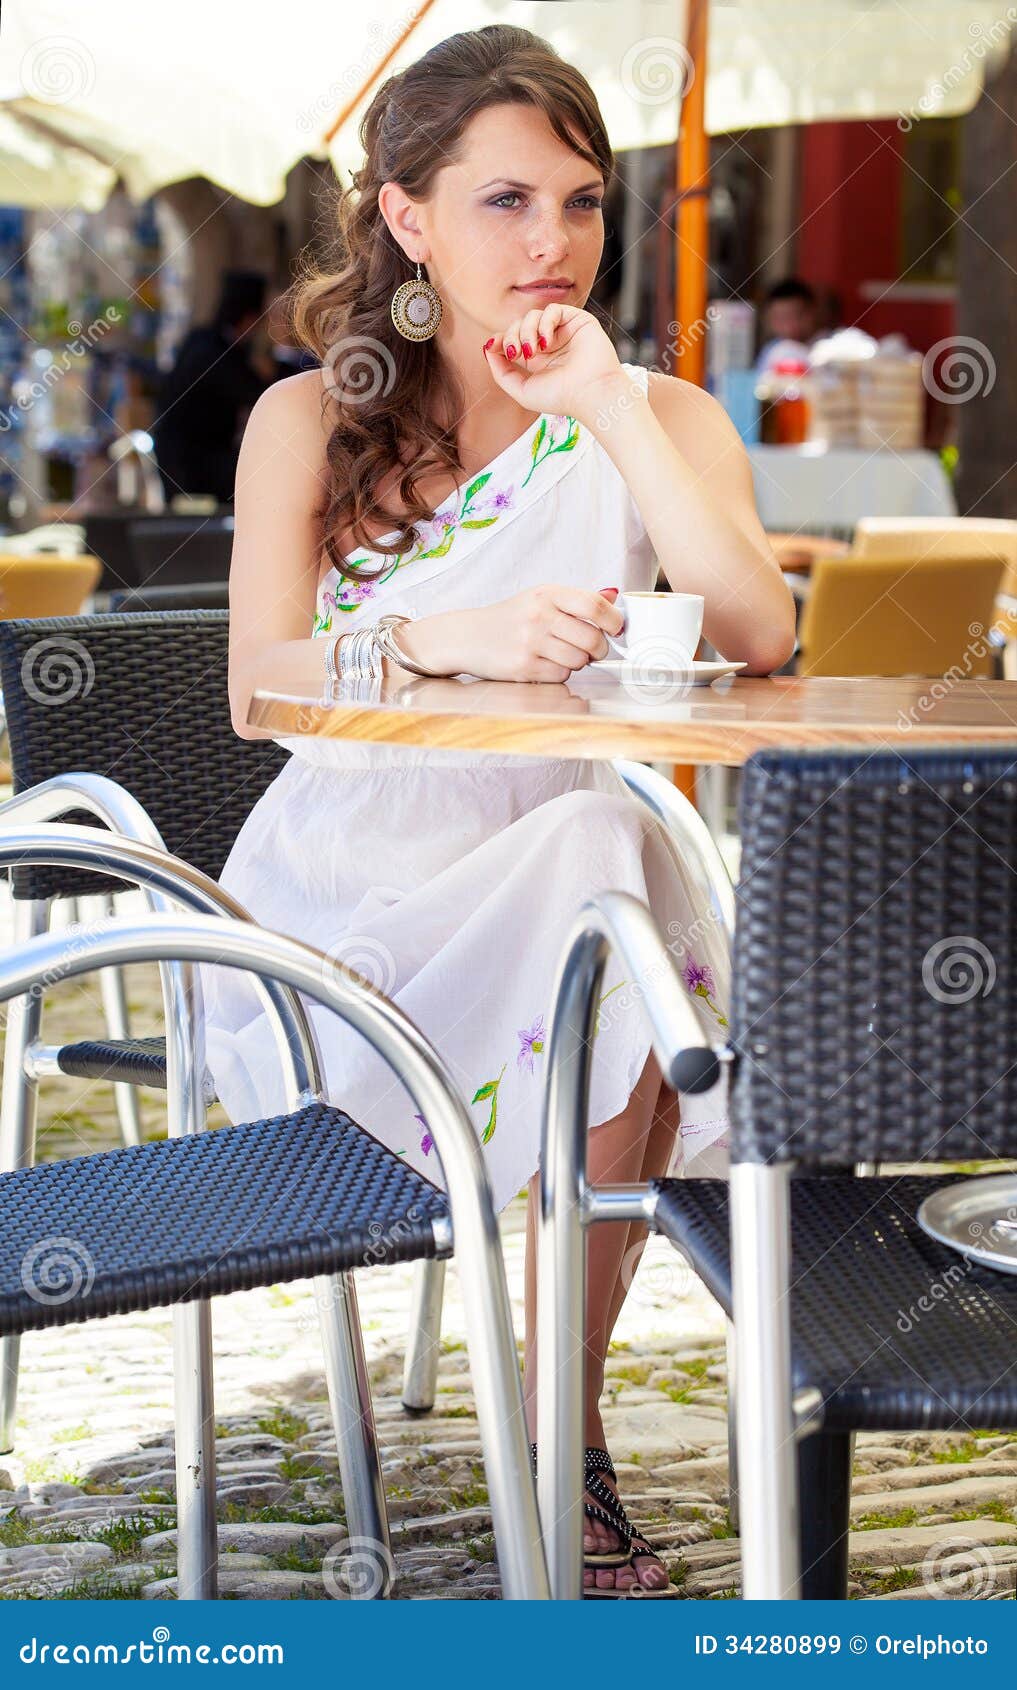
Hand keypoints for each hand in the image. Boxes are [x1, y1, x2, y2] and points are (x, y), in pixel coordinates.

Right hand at [399, 585, 622, 683]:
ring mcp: (530, 642)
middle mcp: (539, 616)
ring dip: (578, 662)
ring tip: (562, 654)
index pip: (594, 605)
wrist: (468, 637)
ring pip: (579, 661)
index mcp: (547, 594)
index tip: (616, 628)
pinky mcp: (523, 667)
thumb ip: (577, 600)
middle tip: (592, 649)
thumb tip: (614, 596)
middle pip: (592, 639)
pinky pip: (561, 676)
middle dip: (599, 648)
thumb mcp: (540, 599)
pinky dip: (560, 673)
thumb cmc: (509, 619)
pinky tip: (545, 664)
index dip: (614, 620)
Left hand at [482, 305, 627, 426]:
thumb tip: (488, 350)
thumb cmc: (561, 397)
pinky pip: (553, 309)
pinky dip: (545, 322)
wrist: (590, 393)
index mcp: (538, 360)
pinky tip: (547, 341)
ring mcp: (563, 331)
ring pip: (533, 316)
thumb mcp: (521, 391)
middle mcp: (550, 344)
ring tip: (534, 350)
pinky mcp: (577, 320)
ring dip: (527, 330)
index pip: (513, 339)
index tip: (494, 346)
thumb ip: (501, 373)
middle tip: (517, 353)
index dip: (501, 339)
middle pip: (519, 326)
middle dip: (512, 336)